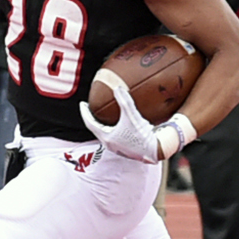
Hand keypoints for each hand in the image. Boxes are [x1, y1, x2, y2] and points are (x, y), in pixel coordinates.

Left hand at [79, 80, 196, 162]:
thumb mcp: (132, 116)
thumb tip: (117, 88)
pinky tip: (122, 123)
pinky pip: (116, 136)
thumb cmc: (142, 136)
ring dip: (105, 124)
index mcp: (107, 137)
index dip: (85, 112)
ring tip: (106, 115)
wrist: (156, 151)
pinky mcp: (126, 149)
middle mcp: (110, 144)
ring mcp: (118, 148)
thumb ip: (124, 101)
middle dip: (94, 118)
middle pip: (97, 129)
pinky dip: (115, 127)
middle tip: (92, 108)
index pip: (90, 123)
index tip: (82, 104)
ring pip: (107, 133)